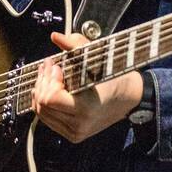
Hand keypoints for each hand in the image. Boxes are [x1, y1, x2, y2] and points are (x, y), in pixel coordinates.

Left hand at [30, 32, 144, 143]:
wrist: (130, 97)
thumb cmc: (114, 77)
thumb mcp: (96, 58)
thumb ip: (74, 46)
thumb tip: (56, 36)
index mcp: (86, 108)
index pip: (50, 98)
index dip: (48, 79)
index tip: (56, 65)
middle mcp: (79, 124)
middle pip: (42, 104)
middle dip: (42, 82)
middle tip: (48, 66)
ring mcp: (75, 132)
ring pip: (41, 112)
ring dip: (41, 91)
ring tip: (48, 75)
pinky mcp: (73, 134)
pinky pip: (48, 119)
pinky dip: (45, 103)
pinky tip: (51, 89)